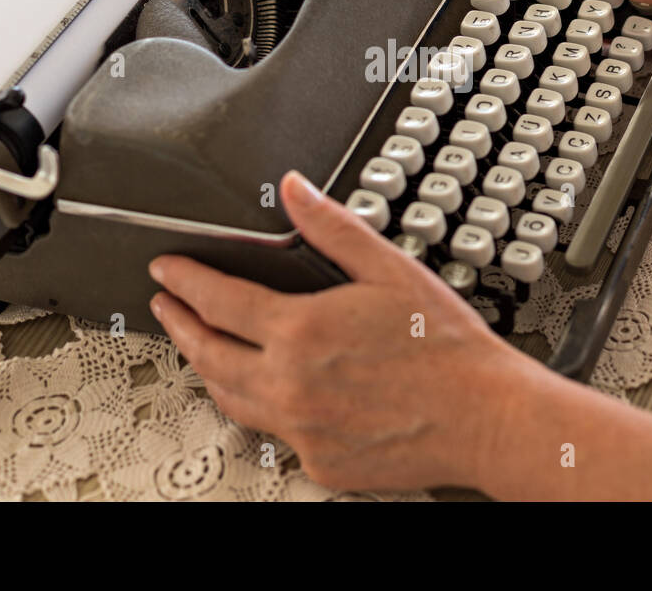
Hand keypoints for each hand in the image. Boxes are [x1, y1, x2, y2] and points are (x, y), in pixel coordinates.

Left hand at [148, 171, 539, 491]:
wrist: (485, 417)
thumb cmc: (446, 347)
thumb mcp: (389, 268)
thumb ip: (331, 227)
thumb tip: (293, 190)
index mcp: (300, 331)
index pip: (217, 300)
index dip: (185, 280)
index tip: (167, 270)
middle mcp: (289, 385)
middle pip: (208, 354)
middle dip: (179, 326)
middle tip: (166, 307)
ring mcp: (301, 429)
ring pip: (230, 399)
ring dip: (206, 368)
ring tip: (199, 349)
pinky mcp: (320, 462)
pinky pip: (272, 434)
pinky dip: (258, 407)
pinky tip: (264, 395)